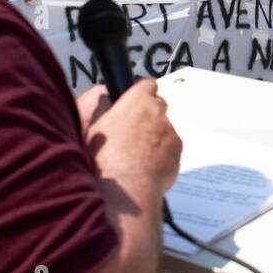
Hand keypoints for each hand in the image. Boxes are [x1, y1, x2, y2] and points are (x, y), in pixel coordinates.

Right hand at [77, 80, 181, 209]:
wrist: (126, 189)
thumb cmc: (107, 159)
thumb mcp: (94, 127)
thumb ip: (105, 107)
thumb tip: (107, 98)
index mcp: (137, 101)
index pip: (146, 83)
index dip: (141, 91)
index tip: (137, 98)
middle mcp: (157, 112)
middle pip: (158, 105)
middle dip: (148, 114)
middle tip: (133, 130)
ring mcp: (170, 131)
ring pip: (164, 127)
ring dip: (155, 135)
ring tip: (137, 154)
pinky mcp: (178, 150)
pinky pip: (170, 146)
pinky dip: (162, 152)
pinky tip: (146, 164)